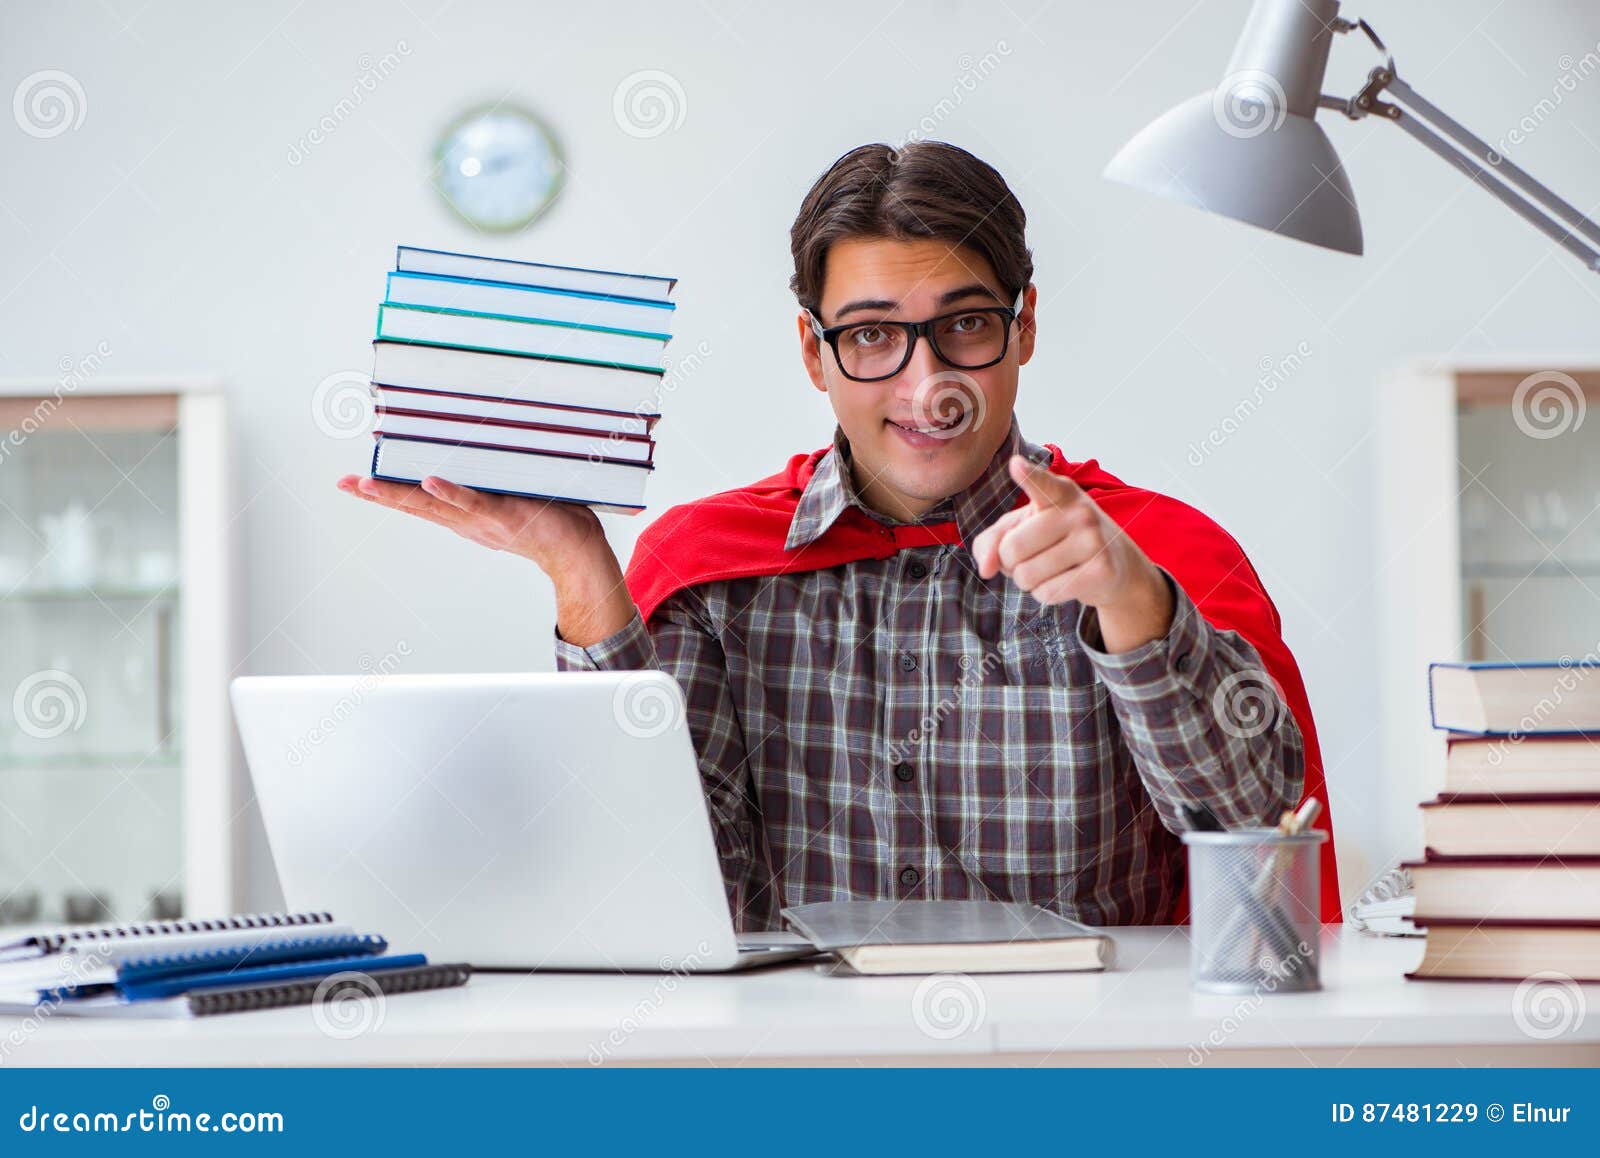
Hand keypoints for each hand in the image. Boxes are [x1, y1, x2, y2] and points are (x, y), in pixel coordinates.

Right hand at [336, 474, 635, 645]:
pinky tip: (428, 483)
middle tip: (343, 483)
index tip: (353, 481)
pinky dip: (450, 493)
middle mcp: (465, 520)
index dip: (386, 490)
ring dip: (399, 494)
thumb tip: (476, 444)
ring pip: (433, 506)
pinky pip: (473, 503)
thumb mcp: (508, 496)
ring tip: (366, 485)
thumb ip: (488, 479)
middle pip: (413, 505)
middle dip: (377, 494)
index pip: (417, 502)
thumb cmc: (546, 517)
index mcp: (463, 515)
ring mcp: (482, 520)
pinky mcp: (504, 516)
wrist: (576, 549)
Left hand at [971, 455, 1174, 652]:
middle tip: (1033, 556)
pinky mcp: (1101, 571)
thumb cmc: (1057, 542)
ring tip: (1051, 569)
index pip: (1041, 483)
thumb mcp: (1023, 529)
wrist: (1115, 566)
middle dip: (1011, 564)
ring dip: (1028, 581)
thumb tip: (986, 569)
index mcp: (1059, 492)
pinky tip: (1066, 581)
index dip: (1028, 476)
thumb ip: (992, 541)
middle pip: (1012, 549)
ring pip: (1027, 575)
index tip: (1016, 464)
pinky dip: (1045, 594)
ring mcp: (1093, 540)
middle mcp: (1079, 511)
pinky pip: (1047, 593)